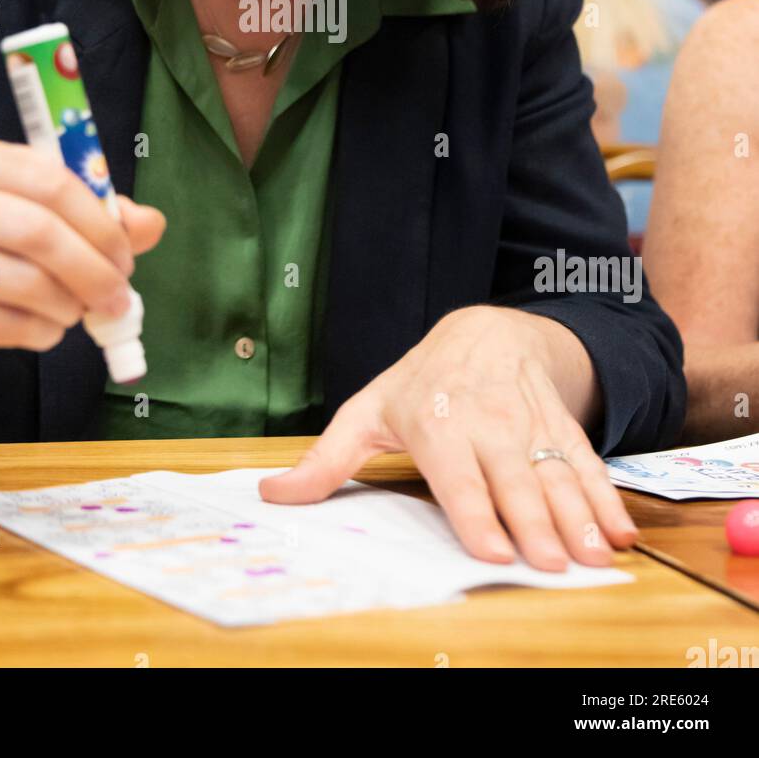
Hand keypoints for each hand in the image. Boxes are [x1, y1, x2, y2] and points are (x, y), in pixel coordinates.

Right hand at [0, 135, 165, 366]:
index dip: (101, 221)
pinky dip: (42, 332)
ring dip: (69, 305)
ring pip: (27, 283)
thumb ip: (94, 213)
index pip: (53, 180)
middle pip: (40, 232)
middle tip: (118, 296)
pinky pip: (8, 324)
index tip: (127, 254)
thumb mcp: (29, 211)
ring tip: (76, 310)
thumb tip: (153, 224)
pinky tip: (45, 328)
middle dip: (94, 270)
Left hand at [260, 305, 638, 569]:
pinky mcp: (561, 425)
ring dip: (580, 515)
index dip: (477, 512)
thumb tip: (274, 495)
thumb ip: (326, 459)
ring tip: (596, 553)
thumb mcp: (368, 410)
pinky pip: (588, 462)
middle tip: (554, 564)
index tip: (495, 551)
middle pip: (515, 479)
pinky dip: (607, 497)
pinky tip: (621, 531)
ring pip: (557, 472)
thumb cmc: (420, 382)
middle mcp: (487, 423)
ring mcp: (529, 423)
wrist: (485, 330)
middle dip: (537, 522)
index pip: (459, 475)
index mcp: (436, 423)